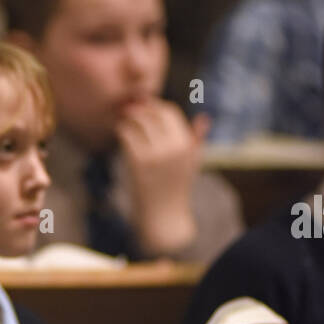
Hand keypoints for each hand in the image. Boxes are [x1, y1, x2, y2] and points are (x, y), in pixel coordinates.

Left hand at [115, 102, 208, 255]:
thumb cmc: (177, 189)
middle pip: (153, 113)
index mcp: (186, 144)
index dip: (156, 106)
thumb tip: (204, 118)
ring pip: (138, 122)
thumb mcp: (191, 163)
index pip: (170, 112)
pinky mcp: (138, 163)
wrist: (164, 217)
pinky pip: (126, 136)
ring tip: (124, 121)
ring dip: (128, 118)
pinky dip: (121, 131)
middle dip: (140, 109)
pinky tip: (119, 133)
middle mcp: (173, 147)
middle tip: (129, 110)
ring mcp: (155, 154)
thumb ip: (197, 139)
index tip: (145, 108)